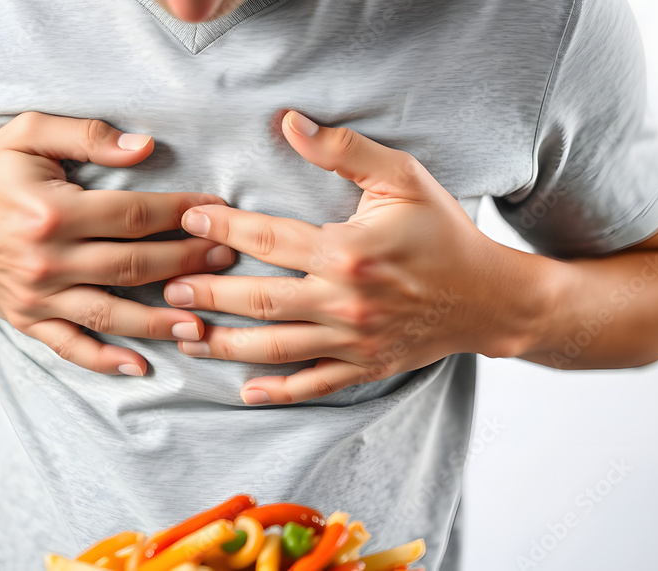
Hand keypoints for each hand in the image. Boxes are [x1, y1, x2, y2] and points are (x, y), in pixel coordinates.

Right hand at [0, 111, 232, 375]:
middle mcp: (47, 260)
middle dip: (186, 263)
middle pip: (133, 267)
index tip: (216, 210)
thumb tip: (144, 146)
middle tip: (227, 259)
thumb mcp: (24, 134)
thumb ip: (85, 135)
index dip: (180, 212)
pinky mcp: (28, 321)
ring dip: (161, 320)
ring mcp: (37, 297)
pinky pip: (72, 347)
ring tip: (204, 321)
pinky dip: (106, 360)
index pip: (133, 214)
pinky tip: (142, 367)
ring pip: (112, 314)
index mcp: (51, 211)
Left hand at [164, 111, 541, 403]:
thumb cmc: (443, 233)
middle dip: (206, 295)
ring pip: (273, 348)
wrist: (489, 297)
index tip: (189, 219)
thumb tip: (290, 122)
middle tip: (168, 289)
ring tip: (184, 337)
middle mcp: (344, 301)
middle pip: (257, 300)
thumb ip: (344, 150)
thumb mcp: (403, 179)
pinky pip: (312, 385)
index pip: (268, 239)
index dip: (222, 227)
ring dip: (224, 344)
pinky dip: (277, 391)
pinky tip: (243, 390)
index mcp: (347, 252)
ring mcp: (352, 341)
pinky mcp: (363, 367)